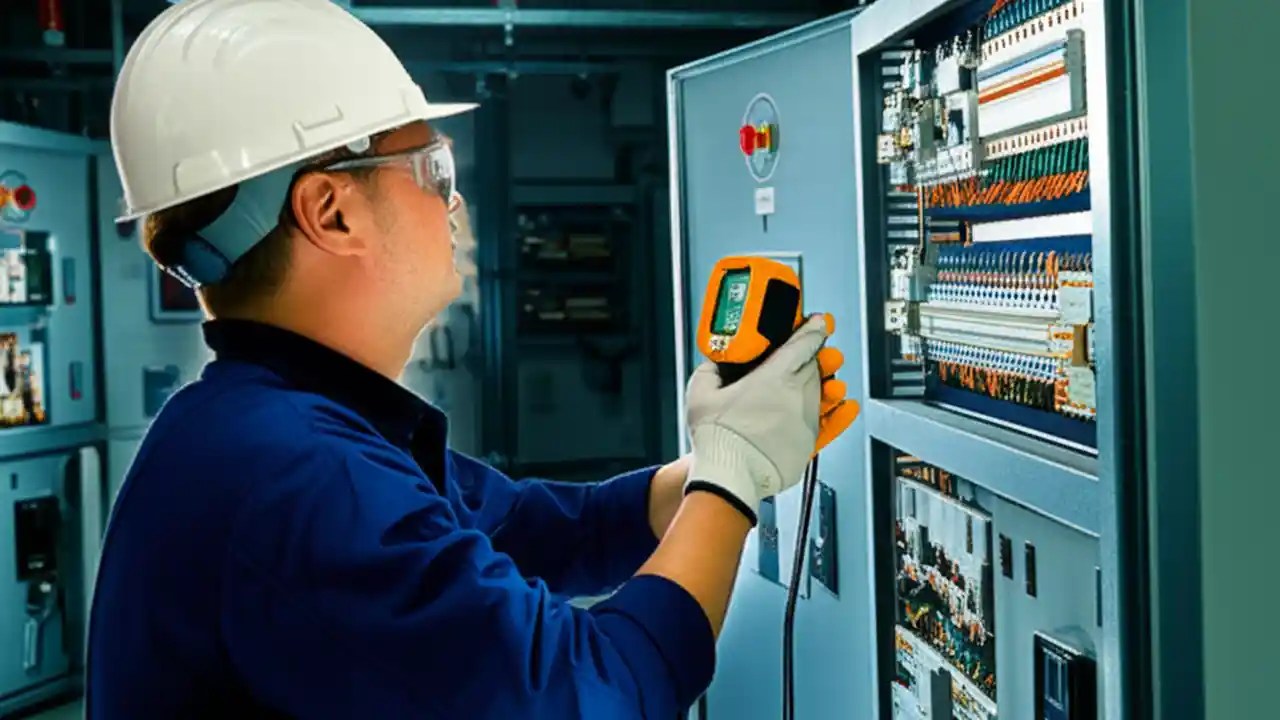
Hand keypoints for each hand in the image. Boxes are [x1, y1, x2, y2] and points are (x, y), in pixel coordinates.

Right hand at [683, 314, 831, 524]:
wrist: (730, 476)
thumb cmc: (718, 438)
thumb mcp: (700, 393)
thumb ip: (710, 371)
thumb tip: (714, 365)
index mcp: (774, 376)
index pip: (803, 344)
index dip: (813, 329)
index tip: (818, 321)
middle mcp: (797, 395)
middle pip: (814, 367)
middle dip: (813, 357)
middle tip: (808, 353)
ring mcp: (806, 420)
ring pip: (822, 393)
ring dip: (822, 383)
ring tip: (821, 379)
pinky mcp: (809, 444)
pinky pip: (831, 424)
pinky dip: (839, 413)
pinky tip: (845, 405)